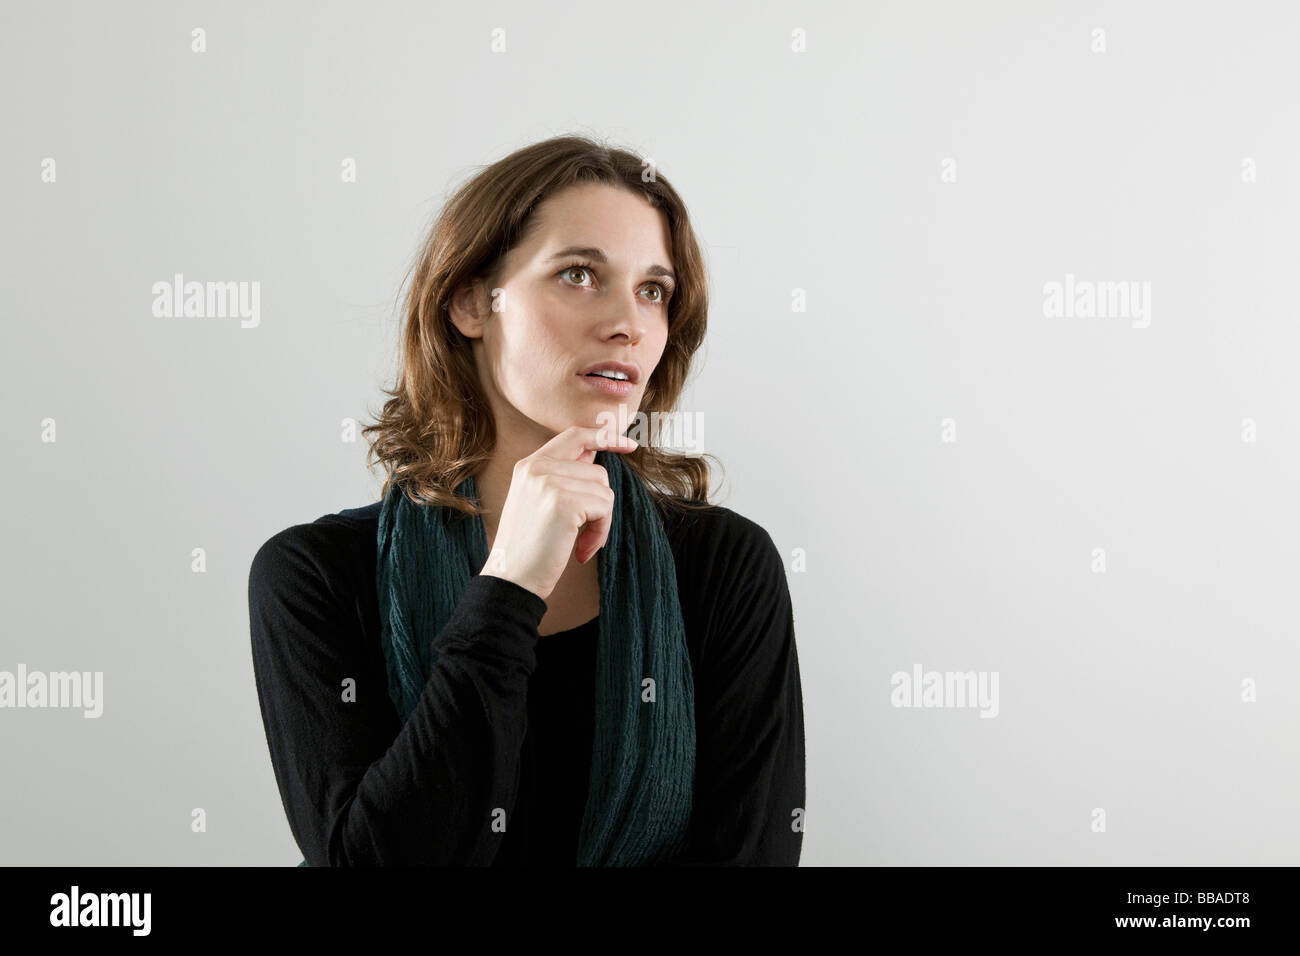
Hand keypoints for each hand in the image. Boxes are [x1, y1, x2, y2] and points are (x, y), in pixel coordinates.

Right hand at [479, 425, 636, 600]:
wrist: (511, 579)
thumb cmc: (528, 548)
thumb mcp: (537, 501)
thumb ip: (562, 476)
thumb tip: (595, 454)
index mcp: (529, 465)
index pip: (575, 435)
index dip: (605, 437)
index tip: (629, 444)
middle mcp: (536, 467)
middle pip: (597, 470)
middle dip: (601, 503)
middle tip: (588, 532)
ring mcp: (549, 482)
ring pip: (604, 490)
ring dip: (601, 521)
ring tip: (579, 543)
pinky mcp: (564, 502)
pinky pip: (605, 507)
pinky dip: (601, 532)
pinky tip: (581, 550)